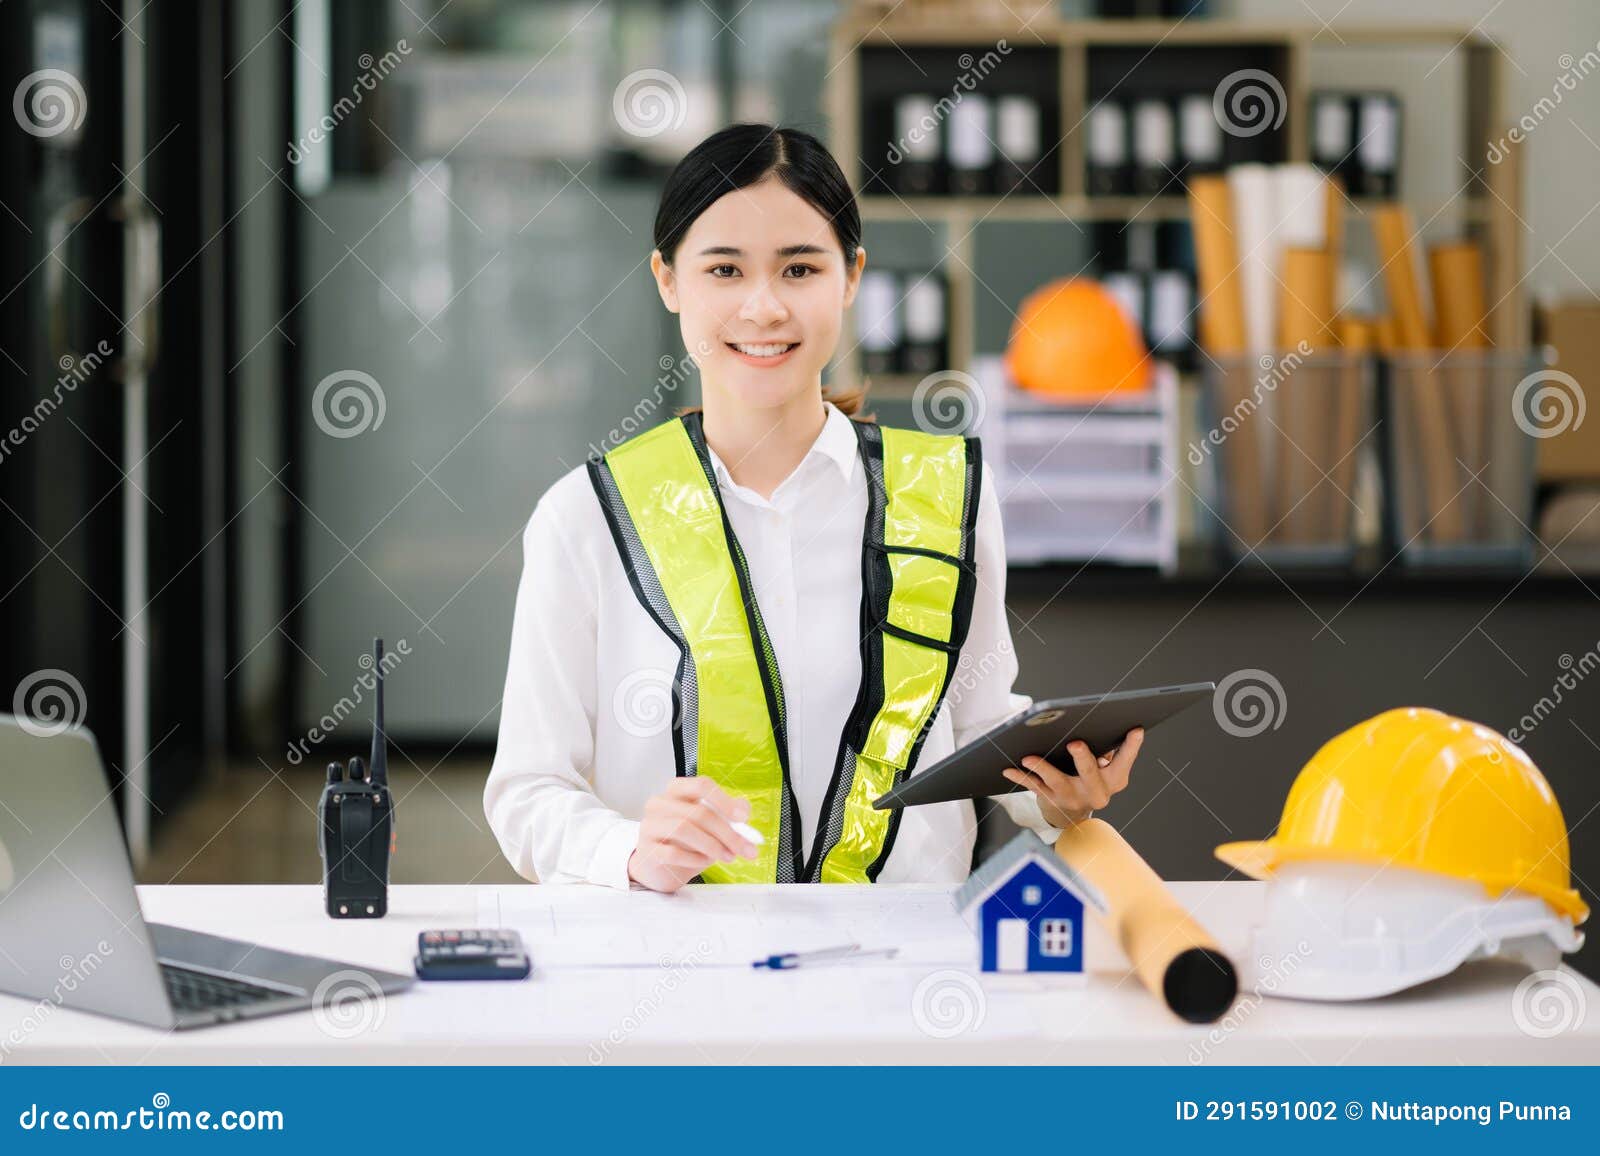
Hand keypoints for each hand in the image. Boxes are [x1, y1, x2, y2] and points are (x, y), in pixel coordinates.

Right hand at [627, 776, 759, 892]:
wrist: (659, 867)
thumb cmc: (685, 841)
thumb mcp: (709, 824)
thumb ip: (726, 814)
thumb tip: (744, 810)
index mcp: (677, 790)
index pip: (702, 785)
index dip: (724, 801)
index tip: (743, 818)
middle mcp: (660, 803)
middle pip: (698, 812)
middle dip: (726, 832)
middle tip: (744, 848)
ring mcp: (650, 825)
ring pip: (684, 829)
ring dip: (712, 845)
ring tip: (727, 856)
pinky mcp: (646, 849)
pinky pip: (672, 852)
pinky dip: (694, 858)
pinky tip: (704, 862)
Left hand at [1001, 727, 1143, 826]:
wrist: (1074, 814)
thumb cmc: (1091, 777)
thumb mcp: (1106, 768)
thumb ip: (1107, 751)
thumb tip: (1099, 729)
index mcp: (1115, 779)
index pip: (1125, 761)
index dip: (1131, 746)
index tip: (1135, 729)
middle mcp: (1096, 792)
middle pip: (1090, 774)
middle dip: (1083, 759)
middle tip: (1075, 744)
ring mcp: (1073, 797)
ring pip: (1057, 782)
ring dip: (1043, 769)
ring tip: (1029, 758)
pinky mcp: (1052, 800)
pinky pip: (1034, 787)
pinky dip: (1020, 777)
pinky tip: (1008, 769)